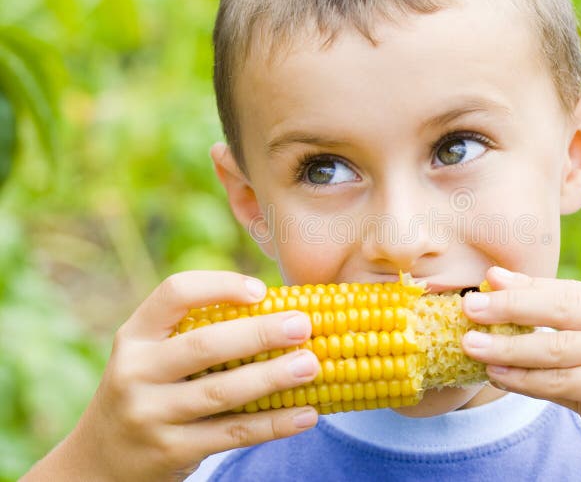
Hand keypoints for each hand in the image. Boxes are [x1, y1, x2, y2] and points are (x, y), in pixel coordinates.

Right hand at [24, 271, 319, 481]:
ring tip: (311, 365)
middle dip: (259, 333)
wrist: (101, 462)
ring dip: (272, 377)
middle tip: (303, 325)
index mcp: (135, 336)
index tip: (261, 291)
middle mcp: (136, 372)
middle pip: (204, 345)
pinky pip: (232, 434)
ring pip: (222, 392)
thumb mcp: (152, 356)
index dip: (220, 286)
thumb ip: (196, 332)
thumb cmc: (149, 391)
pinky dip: (273, 424)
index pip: (174, 293)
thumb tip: (281, 312)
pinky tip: (306, 414)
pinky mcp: (171, 451)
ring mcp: (151, 414)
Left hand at [461, 267, 580, 481]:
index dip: (528, 286)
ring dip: (508, 347)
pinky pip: (563, 381)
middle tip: (471, 305)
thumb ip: (566, 341)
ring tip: (472, 344)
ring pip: (557, 347)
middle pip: (564, 308)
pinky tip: (498, 376)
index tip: (490, 279)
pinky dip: (526, 380)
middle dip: (511, 306)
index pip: (573, 292)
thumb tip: (508, 315)